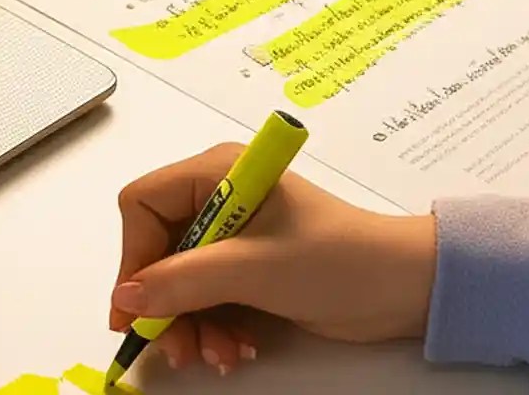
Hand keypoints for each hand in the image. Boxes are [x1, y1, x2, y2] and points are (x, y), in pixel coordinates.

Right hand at [109, 142, 437, 375]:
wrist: (404, 287)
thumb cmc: (335, 260)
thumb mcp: (253, 270)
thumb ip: (183, 281)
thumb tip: (124, 298)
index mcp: (218, 172)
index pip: (143, 205)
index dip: (134, 257)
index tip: (137, 309)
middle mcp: (220, 195)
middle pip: (157, 250)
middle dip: (166, 304)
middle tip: (178, 349)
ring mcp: (234, 233)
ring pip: (179, 281)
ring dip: (192, 325)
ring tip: (219, 356)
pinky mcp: (249, 266)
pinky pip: (207, 297)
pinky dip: (214, 326)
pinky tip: (237, 348)